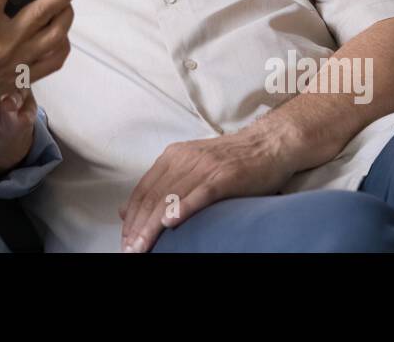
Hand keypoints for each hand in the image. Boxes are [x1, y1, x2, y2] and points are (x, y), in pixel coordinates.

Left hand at [117, 118, 302, 252]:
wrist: (268, 144)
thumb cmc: (231, 160)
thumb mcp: (190, 167)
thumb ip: (161, 185)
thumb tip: (125, 210)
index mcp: (173, 156)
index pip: (143, 191)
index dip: (131, 218)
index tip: (125, 240)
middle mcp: (184, 159)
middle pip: (153, 197)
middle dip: (138, 227)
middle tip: (131, 250)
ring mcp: (205, 166)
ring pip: (171, 198)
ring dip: (153, 226)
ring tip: (143, 247)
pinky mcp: (225, 176)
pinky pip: (200, 193)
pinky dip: (183, 208)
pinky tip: (170, 222)